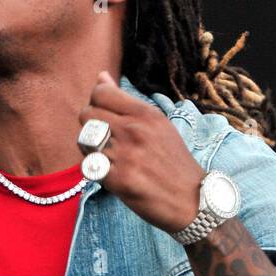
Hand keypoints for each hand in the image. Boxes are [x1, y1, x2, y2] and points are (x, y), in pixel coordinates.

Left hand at [78, 71, 203, 233]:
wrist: (191, 199)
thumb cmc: (173, 161)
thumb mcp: (157, 124)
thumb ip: (126, 102)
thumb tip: (101, 77)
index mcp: (146, 113)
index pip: (100, 92)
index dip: (95, 101)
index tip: (102, 113)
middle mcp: (134, 129)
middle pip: (87, 114)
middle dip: (89, 125)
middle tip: (102, 138)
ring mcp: (125, 154)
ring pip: (84, 140)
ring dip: (90, 148)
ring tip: (105, 155)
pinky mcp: (118, 179)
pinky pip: (88, 166)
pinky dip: (94, 170)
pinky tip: (108, 173)